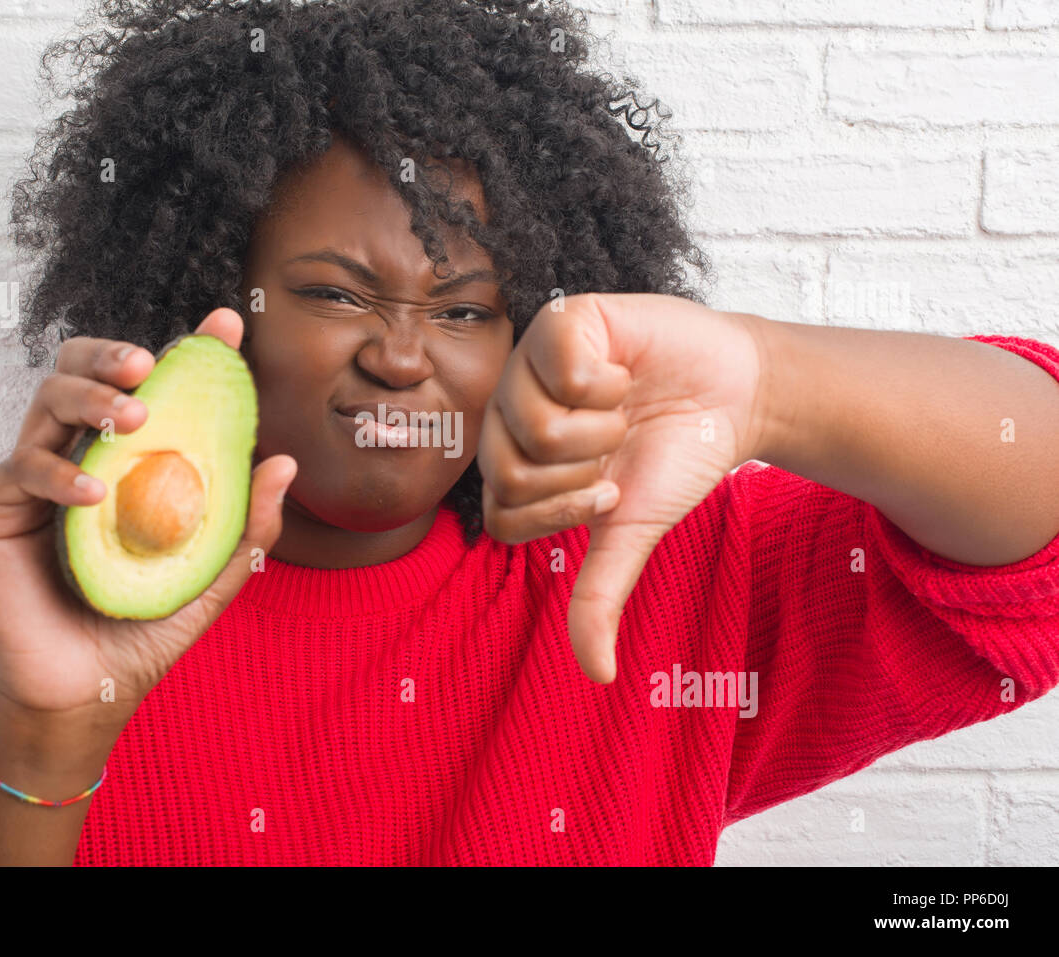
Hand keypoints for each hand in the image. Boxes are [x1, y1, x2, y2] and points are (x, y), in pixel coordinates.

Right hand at [0, 308, 296, 726]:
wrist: (84, 693)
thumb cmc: (143, 630)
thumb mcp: (209, 576)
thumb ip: (245, 525)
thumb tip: (283, 462)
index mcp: (127, 461)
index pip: (150, 391)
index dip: (185, 351)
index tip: (225, 325)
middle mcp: (76, 456)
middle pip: (80, 371)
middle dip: (113, 354)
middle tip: (150, 366)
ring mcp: (31, 481)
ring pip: (46, 401)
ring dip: (90, 397)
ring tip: (132, 419)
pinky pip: (22, 469)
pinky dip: (60, 474)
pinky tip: (96, 494)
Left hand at [477, 293, 769, 683]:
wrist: (734, 395)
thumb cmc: (672, 457)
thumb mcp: (632, 530)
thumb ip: (600, 594)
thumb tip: (598, 674)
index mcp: (513, 462)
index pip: (500, 515)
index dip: (564, 512)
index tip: (609, 491)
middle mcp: (508, 412)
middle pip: (513, 472)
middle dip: (586, 474)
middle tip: (616, 448)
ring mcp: (528, 363)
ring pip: (536, 425)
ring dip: (602, 428)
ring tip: (622, 409)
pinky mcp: (561, 319)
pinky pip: (560, 367)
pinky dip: (609, 382)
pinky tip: (624, 372)